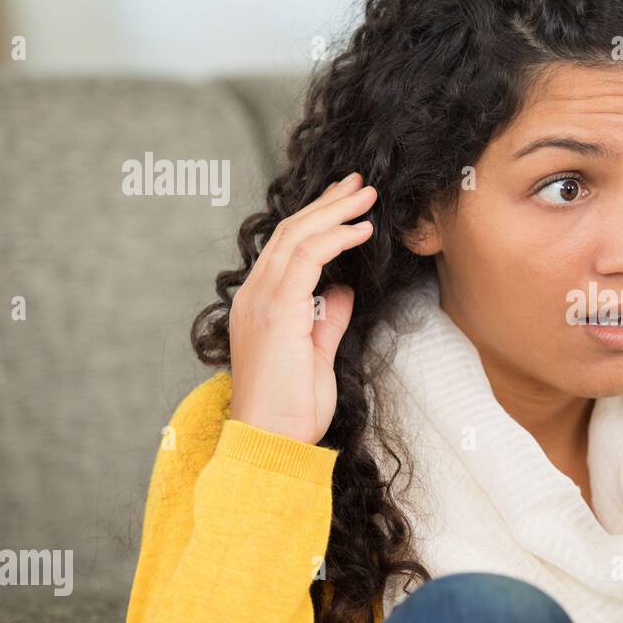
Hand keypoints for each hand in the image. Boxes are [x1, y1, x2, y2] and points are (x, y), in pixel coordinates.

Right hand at [228, 172, 376, 443]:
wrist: (271, 440)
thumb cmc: (292, 408)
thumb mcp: (317, 356)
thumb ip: (327, 319)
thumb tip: (343, 290)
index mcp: (262, 303)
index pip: (288, 247)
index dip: (318, 219)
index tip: (348, 202)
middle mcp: (255, 295)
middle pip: (290, 231)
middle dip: (328, 202)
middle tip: (359, 181)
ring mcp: (261, 300)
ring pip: (296, 236)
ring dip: (336, 211)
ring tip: (367, 195)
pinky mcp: (276, 311)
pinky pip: (305, 259)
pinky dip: (335, 238)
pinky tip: (361, 229)